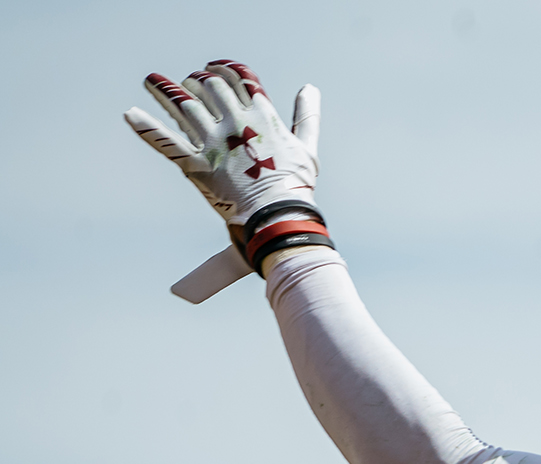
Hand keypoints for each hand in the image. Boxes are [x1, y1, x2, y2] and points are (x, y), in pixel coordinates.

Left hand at [125, 61, 320, 231]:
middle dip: (198, 80)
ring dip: (165, 90)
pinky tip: (130, 114)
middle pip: (210, 87)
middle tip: (190, 83)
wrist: (278, 218)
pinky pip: (166, 142)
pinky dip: (145, 127)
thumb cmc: (295, 186)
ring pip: (183, 105)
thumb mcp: (306, 147)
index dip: (224, 69)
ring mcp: (213, 143)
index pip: (239, 79)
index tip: (214, 67)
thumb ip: (306, 115)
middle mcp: (235, 123)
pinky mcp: (195, 164)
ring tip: (152, 80)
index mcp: (262, 116)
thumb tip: (309, 88)